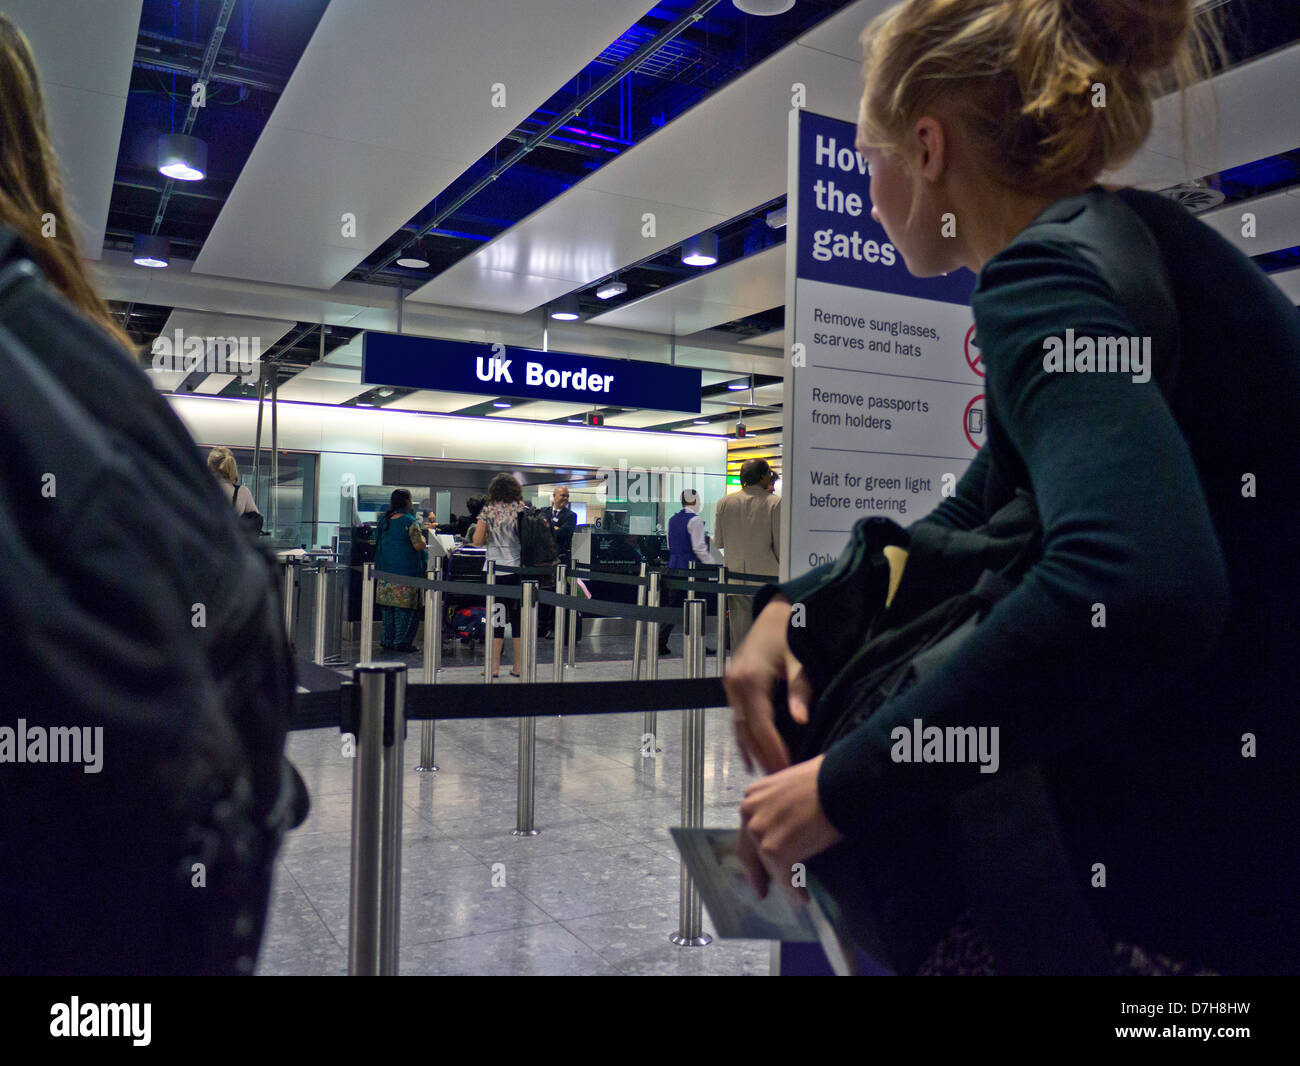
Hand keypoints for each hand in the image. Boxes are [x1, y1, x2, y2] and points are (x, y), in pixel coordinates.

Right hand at [723, 596, 811, 774]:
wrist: (776, 610)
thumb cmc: (792, 632)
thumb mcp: (800, 660)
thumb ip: (799, 690)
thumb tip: (801, 720)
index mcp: (750, 679)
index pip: (761, 727)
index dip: (773, 751)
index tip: (785, 771)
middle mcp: (734, 684)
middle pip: (748, 731)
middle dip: (763, 757)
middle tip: (779, 781)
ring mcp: (730, 684)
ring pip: (739, 726)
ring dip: (752, 751)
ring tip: (768, 774)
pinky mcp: (732, 684)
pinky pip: (736, 717)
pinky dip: (744, 737)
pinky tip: (751, 756)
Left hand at [739, 755, 843, 899]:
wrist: (840, 784)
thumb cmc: (827, 780)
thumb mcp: (792, 788)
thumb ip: (781, 806)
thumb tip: (789, 827)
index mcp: (753, 794)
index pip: (749, 828)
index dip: (754, 848)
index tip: (758, 864)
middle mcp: (749, 811)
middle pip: (748, 850)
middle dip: (755, 872)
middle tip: (761, 890)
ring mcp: (758, 831)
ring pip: (768, 865)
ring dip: (782, 880)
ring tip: (796, 893)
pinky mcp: (773, 850)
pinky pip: (783, 877)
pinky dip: (794, 889)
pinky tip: (803, 897)